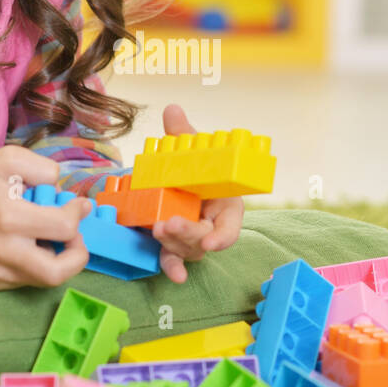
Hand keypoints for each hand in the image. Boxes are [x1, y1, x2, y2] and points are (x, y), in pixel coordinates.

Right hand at [0, 145, 92, 289]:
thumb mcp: (9, 159)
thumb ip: (42, 168)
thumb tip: (63, 194)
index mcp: (8, 217)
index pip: (63, 227)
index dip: (78, 214)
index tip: (78, 205)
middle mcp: (3, 250)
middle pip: (57, 272)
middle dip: (78, 255)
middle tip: (75, 236)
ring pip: (48, 280)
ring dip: (62, 259)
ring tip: (53, 237)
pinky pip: (32, 279)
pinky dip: (42, 263)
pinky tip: (33, 244)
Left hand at [150, 104, 243, 283]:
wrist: (175, 182)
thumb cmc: (191, 170)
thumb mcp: (189, 151)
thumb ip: (183, 135)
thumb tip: (172, 110)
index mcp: (224, 204)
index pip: (230, 225)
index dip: (223, 236)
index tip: (212, 242)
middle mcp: (210, 224)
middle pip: (205, 238)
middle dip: (188, 235)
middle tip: (168, 225)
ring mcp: (191, 237)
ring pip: (187, 249)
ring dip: (173, 244)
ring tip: (156, 229)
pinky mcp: (173, 245)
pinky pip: (174, 260)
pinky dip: (173, 268)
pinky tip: (173, 276)